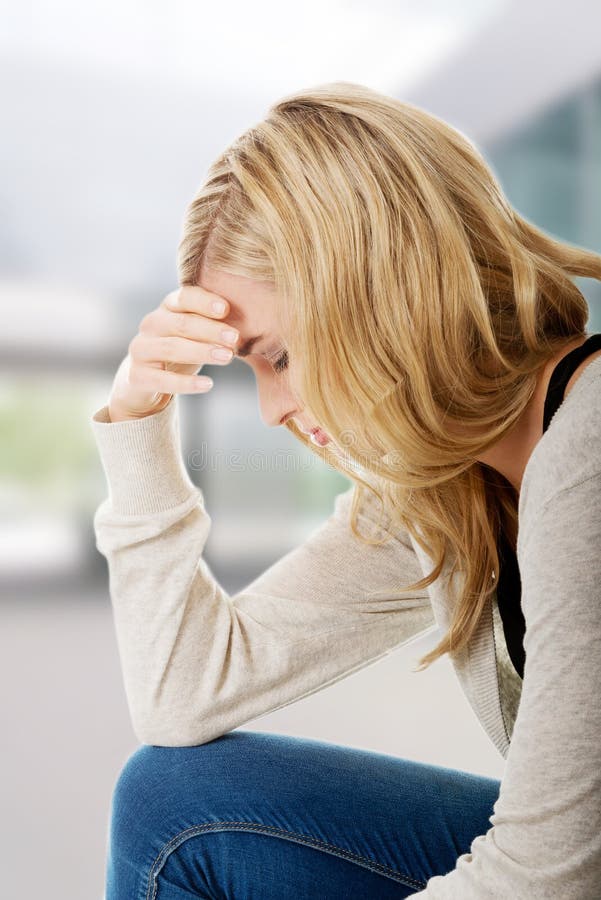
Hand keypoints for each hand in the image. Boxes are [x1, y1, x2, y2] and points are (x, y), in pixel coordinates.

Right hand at [107, 285, 238, 421]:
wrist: (143, 379)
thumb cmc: (179, 350)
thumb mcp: (194, 333)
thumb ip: (212, 324)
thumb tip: (248, 323)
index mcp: (166, 309)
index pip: (183, 297)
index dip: (204, 302)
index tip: (226, 309)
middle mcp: (151, 325)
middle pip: (181, 323)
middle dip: (210, 330)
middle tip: (235, 338)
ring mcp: (141, 349)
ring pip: (172, 348)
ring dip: (202, 352)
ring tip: (228, 358)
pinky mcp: (137, 376)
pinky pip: (162, 379)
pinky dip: (186, 383)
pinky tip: (208, 384)